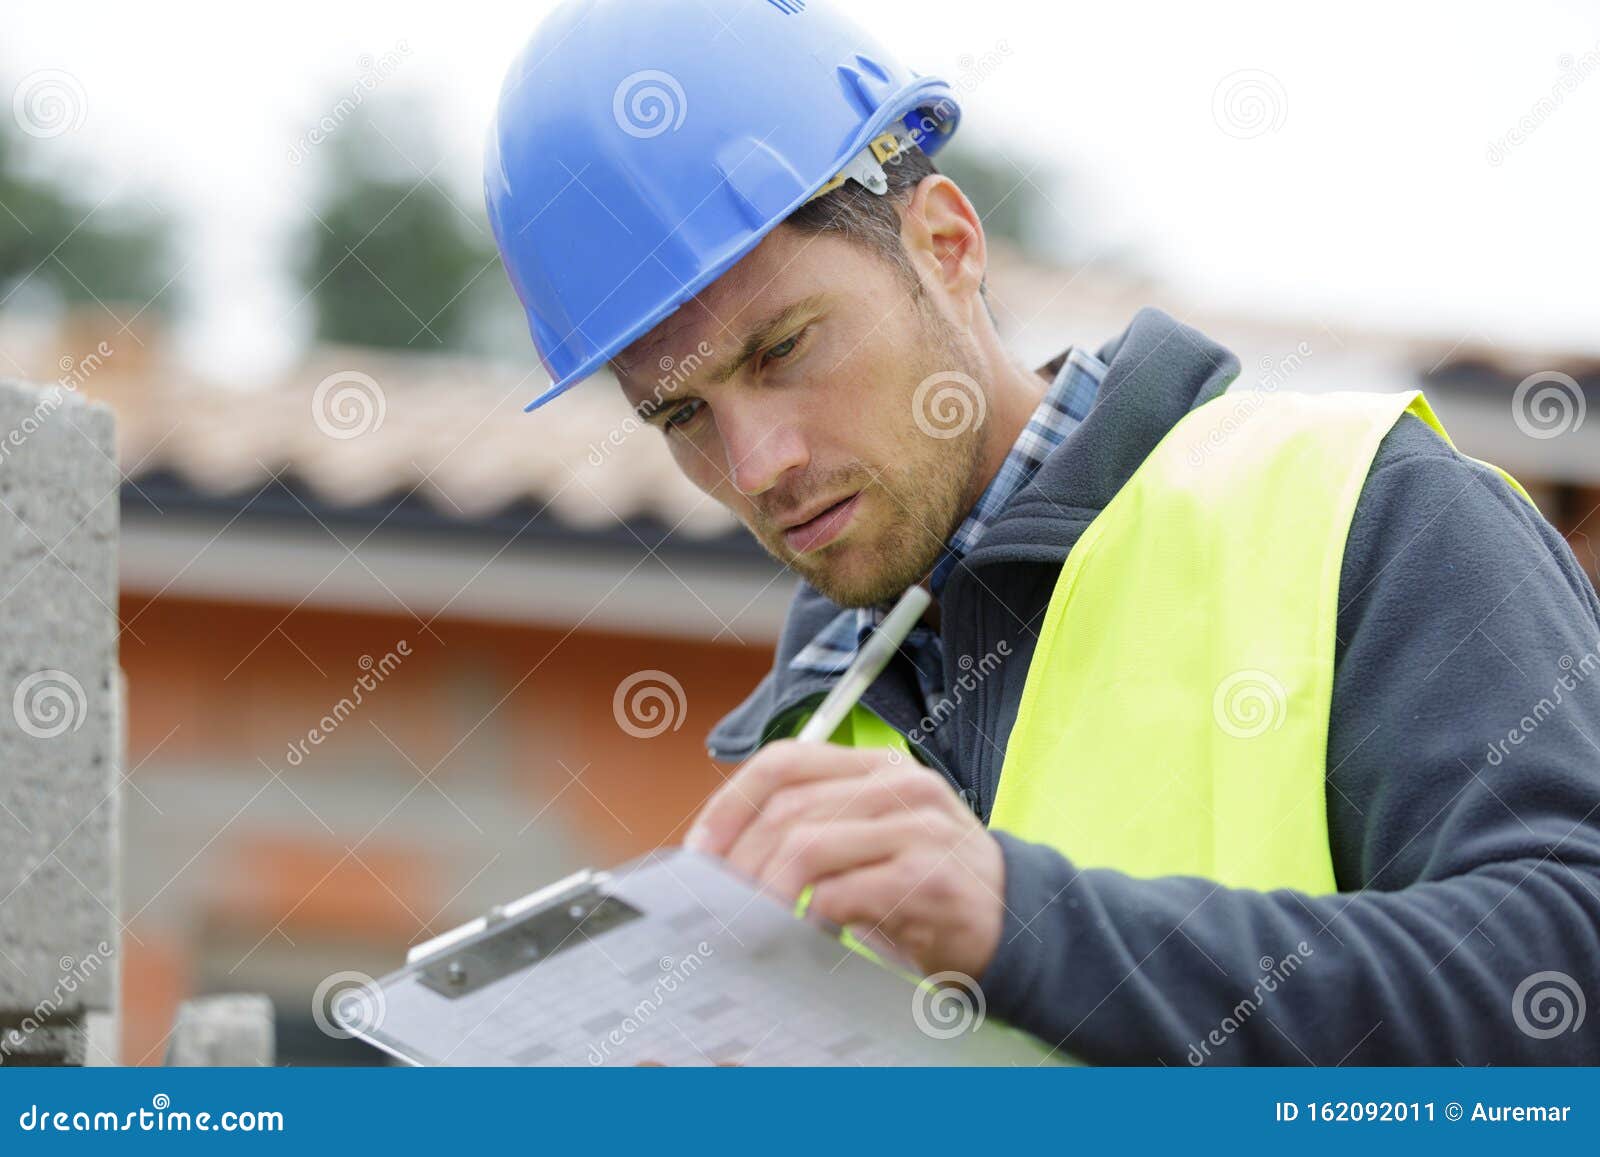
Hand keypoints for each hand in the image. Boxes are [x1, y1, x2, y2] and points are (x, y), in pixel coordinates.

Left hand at [684, 738, 1004, 979]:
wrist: (1013, 923)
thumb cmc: (925, 884)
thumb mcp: (872, 838)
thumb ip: (815, 828)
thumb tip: (723, 856)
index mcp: (877, 767)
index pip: (785, 762)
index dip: (729, 805)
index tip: (700, 852)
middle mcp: (899, 785)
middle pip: (787, 808)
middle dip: (740, 862)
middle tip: (720, 904)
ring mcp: (917, 827)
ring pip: (806, 845)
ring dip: (768, 892)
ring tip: (758, 921)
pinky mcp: (927, 877)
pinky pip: (842, 893)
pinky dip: (812, 917)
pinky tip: (813, 935)